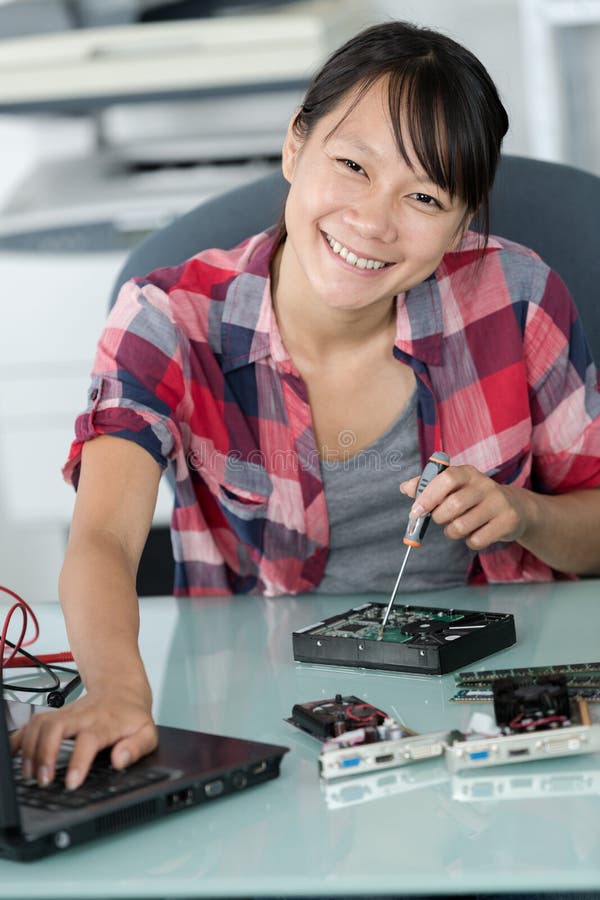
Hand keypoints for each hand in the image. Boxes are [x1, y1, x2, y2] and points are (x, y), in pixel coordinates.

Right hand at [10, 686, 157, 789]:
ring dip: (30, 749)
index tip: (72, 783)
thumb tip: (120, 760)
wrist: (121, 689)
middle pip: (56, 726)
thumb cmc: (132, 716)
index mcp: (105, 723)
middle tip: (43, 780)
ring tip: (30, 774)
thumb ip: (137, 748)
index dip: (78, 761)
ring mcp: (66, 714)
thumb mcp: (147, 732)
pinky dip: (19, 738)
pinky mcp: (55, 715)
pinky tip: (14, 756)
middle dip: (44, 753)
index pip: (89, 739)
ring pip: (40, 723)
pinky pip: (32, 722)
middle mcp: (82, 716)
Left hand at [400, 464, 535, 550]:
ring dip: (453, 532)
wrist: (515, 508)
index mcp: (467, 473)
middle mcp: (485, 484)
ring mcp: (499, 502)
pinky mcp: (508, 521)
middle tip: (440, 519)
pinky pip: (477, 540)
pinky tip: (475, 533)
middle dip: (439, 518)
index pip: (447, 478)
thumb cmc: (474, 498)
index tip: (416, 511)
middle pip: (454, 504)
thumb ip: (428, 486)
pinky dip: (470, 542)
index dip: (428, 495)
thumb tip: (405, 488)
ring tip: (457, 527)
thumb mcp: (454, 487)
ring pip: (463, 525)